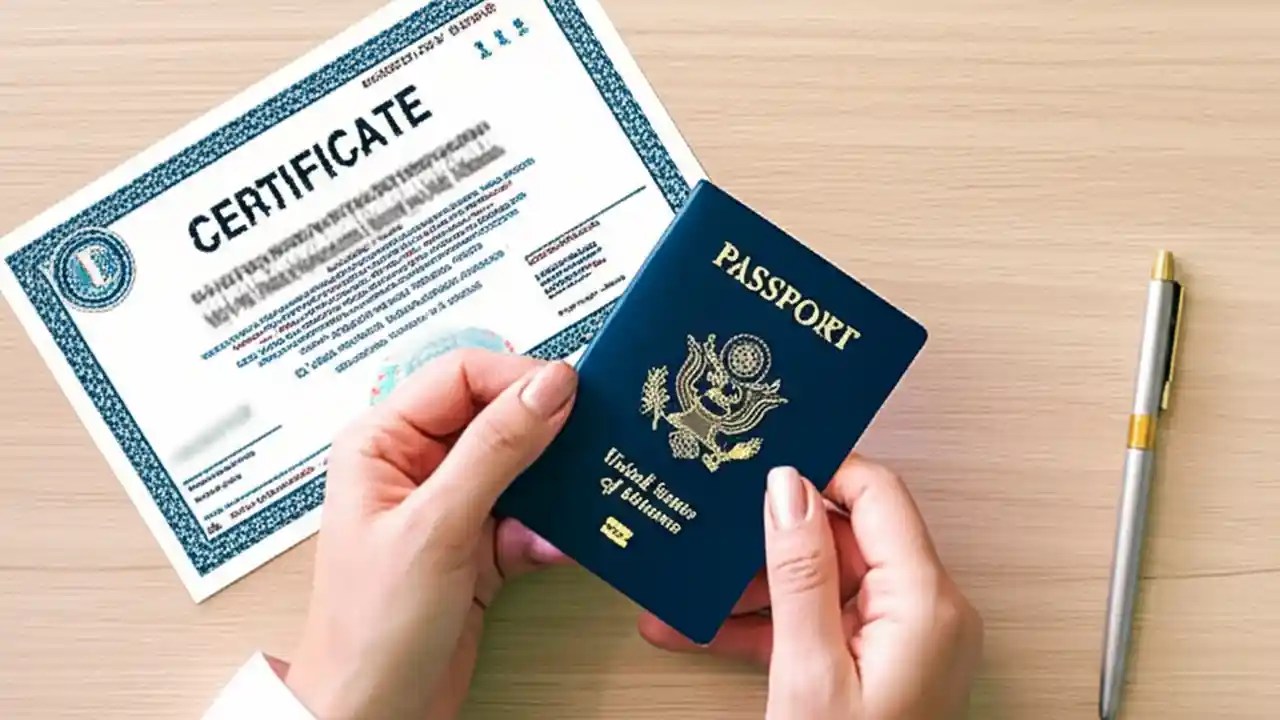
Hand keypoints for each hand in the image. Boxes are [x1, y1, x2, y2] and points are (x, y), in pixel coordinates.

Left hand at [283, 350, 577, 719]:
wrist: (373, 716)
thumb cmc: (370, 630)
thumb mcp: (436, 527)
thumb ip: (495, 449)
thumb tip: (548, 386)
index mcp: (383, 441)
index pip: (461, 374)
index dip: (518, 378)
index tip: (573, 395)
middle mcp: (416, 464)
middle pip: (497, 414)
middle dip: (546, 431)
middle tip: (592, 439)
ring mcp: (450, 504)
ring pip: (522, 464)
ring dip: (554, 484)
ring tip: (581, 495)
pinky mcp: (478, 544)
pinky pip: (530, 515)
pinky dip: (549, 531)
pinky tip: (555, 549)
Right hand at [639, 455, 981, 719]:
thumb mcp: (810, 672)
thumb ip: (800, 572)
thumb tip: (787, 487)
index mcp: (925, 602)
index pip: (877, 494)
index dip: (819, 470)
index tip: (760, 465)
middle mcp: (926, 611)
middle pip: (843, 538)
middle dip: (767, 542)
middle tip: (708, 537)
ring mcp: (904, 639)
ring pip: (822, 582)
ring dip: (754, 589)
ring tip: (688, 597)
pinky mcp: (882, 663)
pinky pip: (821, 622)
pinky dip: (769, 626)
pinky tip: (706, 628)